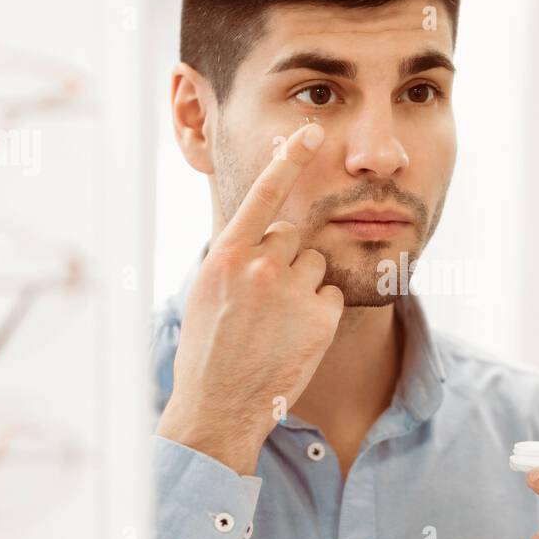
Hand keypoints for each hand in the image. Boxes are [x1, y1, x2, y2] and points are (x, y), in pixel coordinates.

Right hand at [156, 122, 343, 473]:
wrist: (218, 408)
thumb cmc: (209, 351)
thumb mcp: (207, 293)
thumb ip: (236, 258)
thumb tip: (265, 234)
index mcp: (226, 256)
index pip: (262, 194)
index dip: (288, 159)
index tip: (310, 131)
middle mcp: (260, 266)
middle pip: (293, 235)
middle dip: (286, 259)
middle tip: (264, 301)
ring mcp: (292, 292)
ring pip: (315, 265)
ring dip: (304, 286)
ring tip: (276, 323)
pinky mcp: (320, 317)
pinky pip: (331, 296)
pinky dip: (320, 313)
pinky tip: (295, 337)